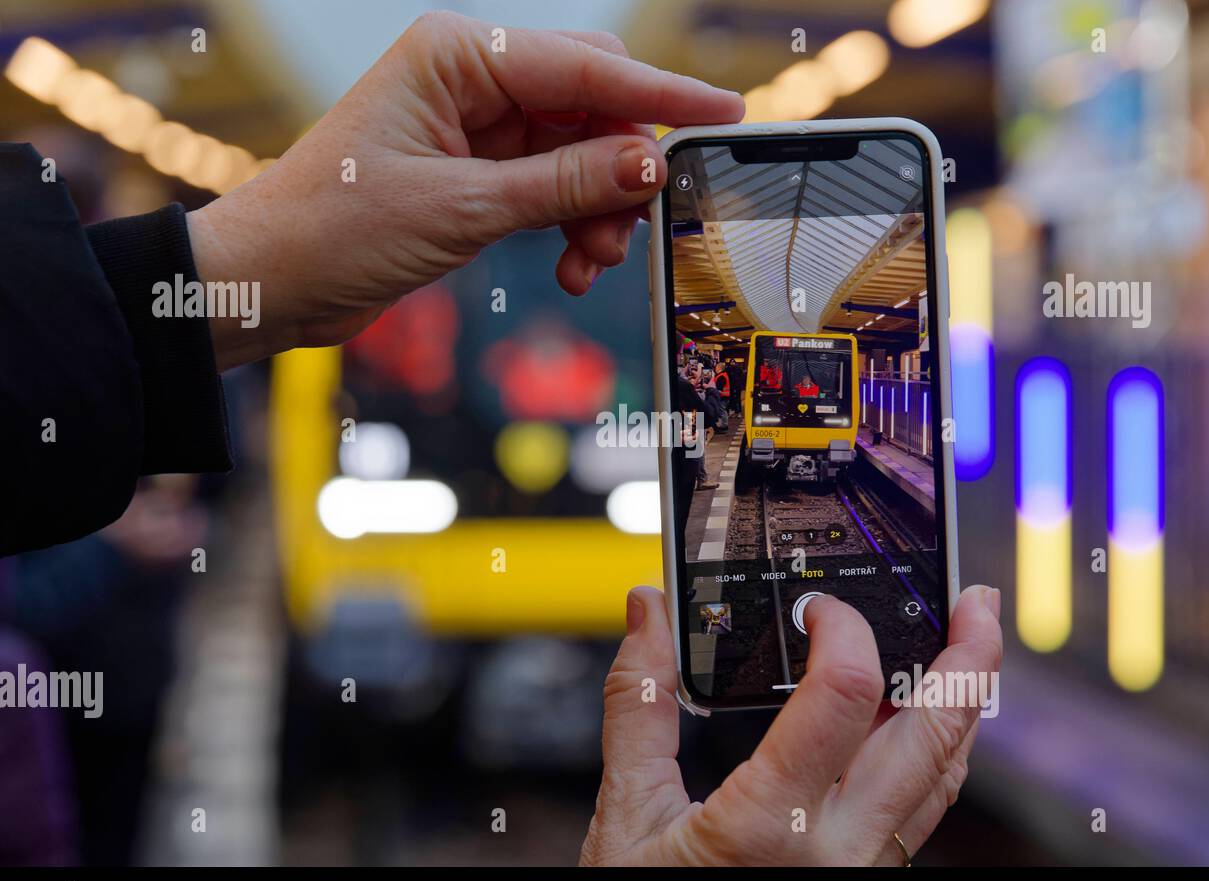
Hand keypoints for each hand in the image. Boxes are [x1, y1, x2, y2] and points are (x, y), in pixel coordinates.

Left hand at [186, 11, 743, 368]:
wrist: (271, 283)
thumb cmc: (334, 229)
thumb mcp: (461, 209)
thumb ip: (564, 185)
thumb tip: (649, 164)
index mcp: (457, 56)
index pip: (584, 67)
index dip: (660, 95)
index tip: (723, 114)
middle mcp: (471, 79)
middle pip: (591, 104)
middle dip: (624, 163)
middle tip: (646, 215)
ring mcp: (477, 128)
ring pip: (580, 154)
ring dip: (598, 208)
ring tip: (589, 259)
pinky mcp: (477, 174)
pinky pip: (553, 189)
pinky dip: (570, 226)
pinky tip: (570, 266)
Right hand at [580, 585, 1001, 865]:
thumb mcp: (625, 816)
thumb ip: (638, 706)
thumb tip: (647, 617)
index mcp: (769, 827)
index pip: (844, 697)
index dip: (843, 630)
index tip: (819, 606)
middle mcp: (837, 854)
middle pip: (935, 738)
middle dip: (968, 659)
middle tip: (973, 601)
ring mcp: (862, 874)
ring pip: (941, 777)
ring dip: (960, 705)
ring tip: (963, 648)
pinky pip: (920, 809)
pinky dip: (929, 752)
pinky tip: (913, 721)